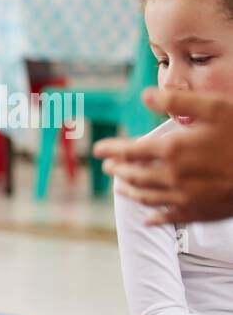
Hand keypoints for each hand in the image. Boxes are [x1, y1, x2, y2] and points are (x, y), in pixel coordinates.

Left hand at [93, 87, 232, 223]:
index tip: (98, 150)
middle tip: (108, 167)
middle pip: (135, 176)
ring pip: (148, 197)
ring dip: (131, 192)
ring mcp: (185, 198)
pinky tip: (149, 219)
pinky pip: (169, 217)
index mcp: (173, 151)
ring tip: (121, 188)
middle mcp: (173, 177)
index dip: (112, 149)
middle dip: (119, 170)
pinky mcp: (199, 213)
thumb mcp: (215, 109)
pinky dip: (155, 217)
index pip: (130, 151)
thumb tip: (144, 95)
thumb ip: (178, 102)